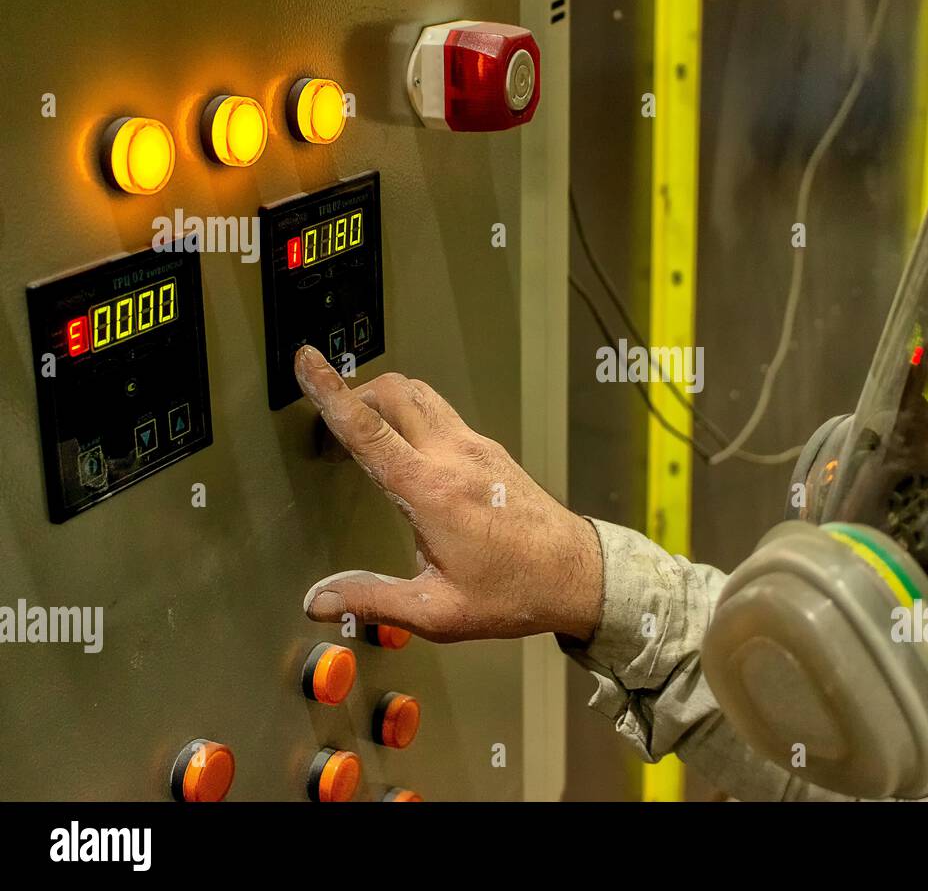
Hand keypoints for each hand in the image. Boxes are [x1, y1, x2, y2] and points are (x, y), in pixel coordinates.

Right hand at [294, 345, 603, 642]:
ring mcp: (478, 448)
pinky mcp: (492, 452)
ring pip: (422, 395)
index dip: (330, 393)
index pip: (368, 430)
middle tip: (330, 415)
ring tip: (365, 429)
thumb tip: (320, 600)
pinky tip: (409, 450)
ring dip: (387, 399)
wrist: (577, 575)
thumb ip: (374, 599)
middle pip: (395, 392)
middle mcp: (455, 457)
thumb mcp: (437, 611)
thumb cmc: (516, 592)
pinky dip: (414, 415)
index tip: (306, 362)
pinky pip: (444, 414)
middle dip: (354, 392)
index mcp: (433, 491)